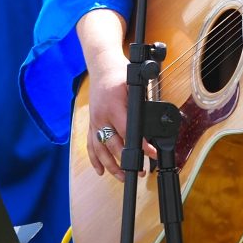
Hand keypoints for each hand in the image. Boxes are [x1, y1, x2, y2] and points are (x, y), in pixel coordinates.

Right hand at [77, 9, 155, 179]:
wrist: (101, 65)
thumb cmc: (119, 73)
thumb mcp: (134, 84)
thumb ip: (141, 102)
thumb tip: (152, 121)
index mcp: (114, 105)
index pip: (128, 130)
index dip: (141, 144)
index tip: (151, 154)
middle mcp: (102, 115)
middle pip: (113, 145)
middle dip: (127, 161)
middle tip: (142, 171)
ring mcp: (94, 120)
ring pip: (101, 149)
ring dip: (111, 166)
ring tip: (123, 177)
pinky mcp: (91, 123)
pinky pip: (91, 145)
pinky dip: (95, 159)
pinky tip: (101, 171)